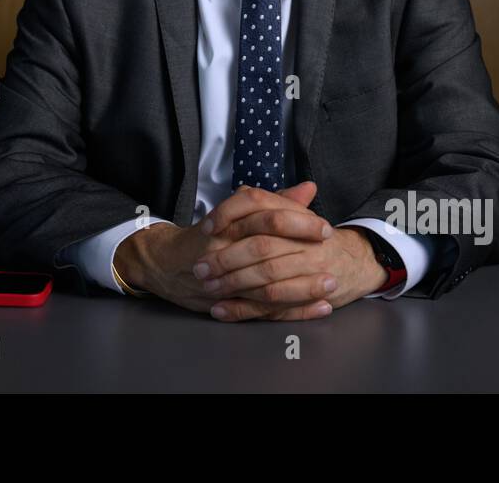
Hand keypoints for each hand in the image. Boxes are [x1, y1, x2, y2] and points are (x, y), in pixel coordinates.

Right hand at [115, 181, 387, 319]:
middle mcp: (224, 243)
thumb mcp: (239, 213)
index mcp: (231, 219)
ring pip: (266, 280)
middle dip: (302, 250)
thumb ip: (276, 202)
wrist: (166, 263)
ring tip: (332, 285)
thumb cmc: (210, 236)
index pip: (266, 213)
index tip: (324, 227)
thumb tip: (309, 189)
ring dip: (303, 285)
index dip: (297, 220)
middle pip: (266, 243)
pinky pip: (264, 308)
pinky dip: (295, 310)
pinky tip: (319, 308)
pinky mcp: (226, 300)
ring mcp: (224, 274)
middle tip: (330, 252)